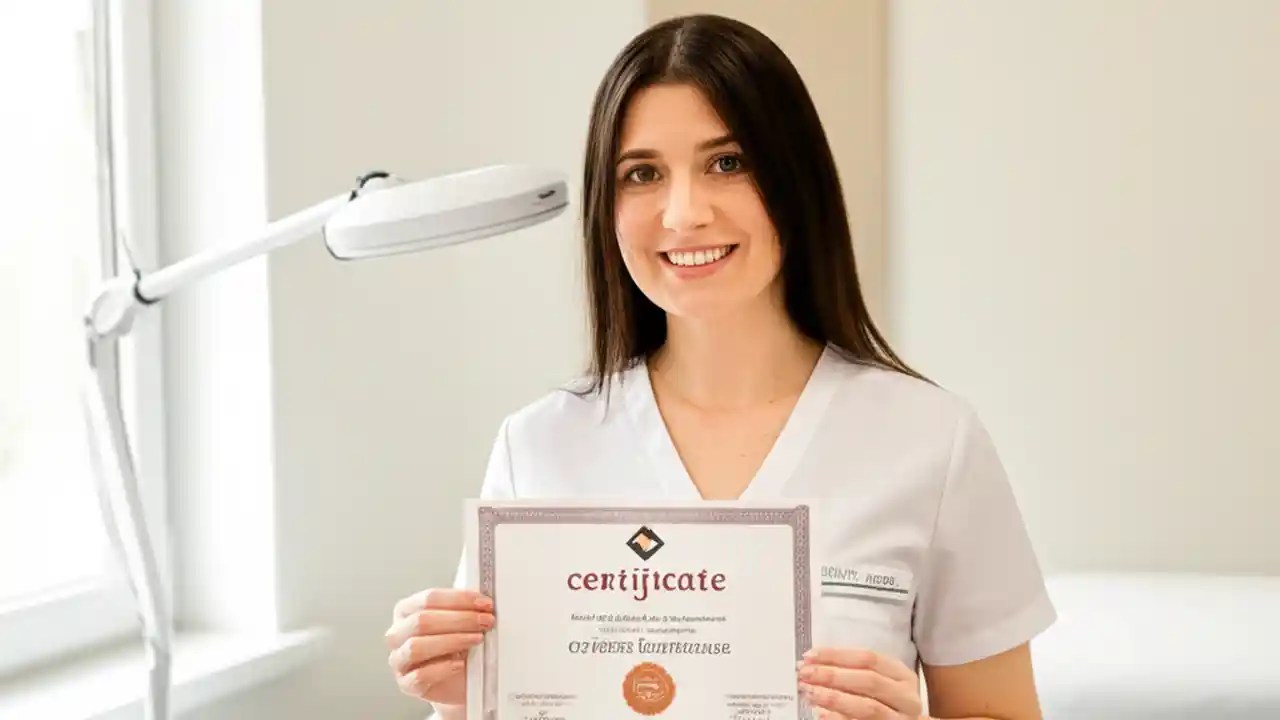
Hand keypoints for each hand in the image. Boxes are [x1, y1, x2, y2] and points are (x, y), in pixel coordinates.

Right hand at [385, 588, 494, 705]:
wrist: (457, 682)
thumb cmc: (456, 647)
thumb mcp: (460, 623)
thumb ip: (465, 609)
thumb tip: (482, 601)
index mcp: (406, 611)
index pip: (429, 598)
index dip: (459, 599)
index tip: (484, 603)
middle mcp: (397, 634)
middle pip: (422, 621)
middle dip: (459, 619)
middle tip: (485, 621)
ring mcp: (399, 660)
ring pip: (416, 647)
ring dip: (452, 641)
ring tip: (477, 639)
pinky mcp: (406, 684)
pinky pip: (419, 676)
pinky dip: (443, 668)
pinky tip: (460, 664)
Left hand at [796, 646, 922, 718]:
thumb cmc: (885, 703)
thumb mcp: (879, 683)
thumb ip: (854, 673)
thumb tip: (815, 664)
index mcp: (902, 676)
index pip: (869, 658)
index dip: (837, 655)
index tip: (810, 655)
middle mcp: (906, 697)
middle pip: (868, 680)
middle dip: (832, 675)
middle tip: (805, 674)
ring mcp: (900, 719)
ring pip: (868, 706)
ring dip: (834, 698)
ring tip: (810, 692)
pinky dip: (840, 719)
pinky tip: (821, 714)